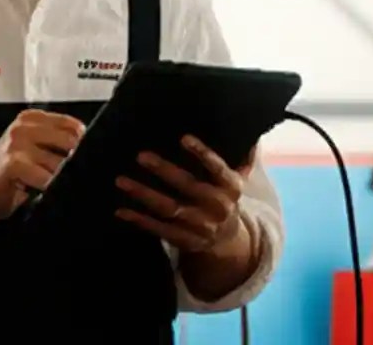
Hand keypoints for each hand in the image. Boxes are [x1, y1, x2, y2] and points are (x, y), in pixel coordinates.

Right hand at [0, 109, 86, 221]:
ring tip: (56, 188)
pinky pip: (46, 178)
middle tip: (74, 180)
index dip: (85, 146)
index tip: (85, 162)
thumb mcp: (31, 149)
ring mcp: (17, 143)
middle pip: (71, 143)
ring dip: (63, 180)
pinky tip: (45, 193)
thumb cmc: (8, 173)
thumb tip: (91, 152)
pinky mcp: (13, 163)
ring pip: (60, 163)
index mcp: (32, 118)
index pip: (73, 126)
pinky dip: (50, 188)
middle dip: (77, 164)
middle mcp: (24, 126)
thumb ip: (55, 144)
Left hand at [114, 135, 255, 253]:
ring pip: (169, 208)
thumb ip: (243, 158)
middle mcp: (217, 206)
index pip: (217, 168)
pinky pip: (160, 230)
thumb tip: (252, 132)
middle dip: (164, 171)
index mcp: (231, 187)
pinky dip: (140, 221)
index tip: (183, 138)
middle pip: (188, 186)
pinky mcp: (185, 240)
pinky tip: (121, 210)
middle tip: (141, 156)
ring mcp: (200, 225)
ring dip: (144, 194)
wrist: (229, 241)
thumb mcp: (236, 179)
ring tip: (121, 181)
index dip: (202, 153)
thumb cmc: (224, 197)